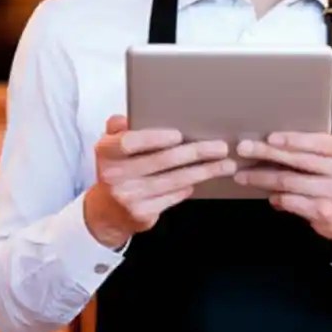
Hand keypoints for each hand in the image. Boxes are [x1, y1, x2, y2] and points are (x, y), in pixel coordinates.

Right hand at [83, 115, 235, 249]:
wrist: (107, 211)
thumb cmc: (117, 170)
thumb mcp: (111, 146)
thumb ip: (118, 128)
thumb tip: (126, 118)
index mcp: (106, 152)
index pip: (129, 142)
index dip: (155, 138)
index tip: (179, 135)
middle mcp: (114, 175)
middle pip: (162, 161)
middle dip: (196, 153)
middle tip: (220, 147)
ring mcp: (128, 197)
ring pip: (174, 180)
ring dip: (204, 171)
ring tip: (225, 164)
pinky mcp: (142, 214)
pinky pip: (174, 196)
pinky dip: (190, 186)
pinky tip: (202, 178)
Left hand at [233, 132, 331, 260]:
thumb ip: (317, 150)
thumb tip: (277, 144)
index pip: (314, 141)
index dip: (290, 139)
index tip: (269, 137)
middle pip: (297, 159)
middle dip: (266, 152)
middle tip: (245, 149)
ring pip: (288, 181)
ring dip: (261, 177)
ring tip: (244, 174)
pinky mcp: (322, 212)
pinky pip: (290, 201)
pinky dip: (275, 197)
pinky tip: (268, 194)